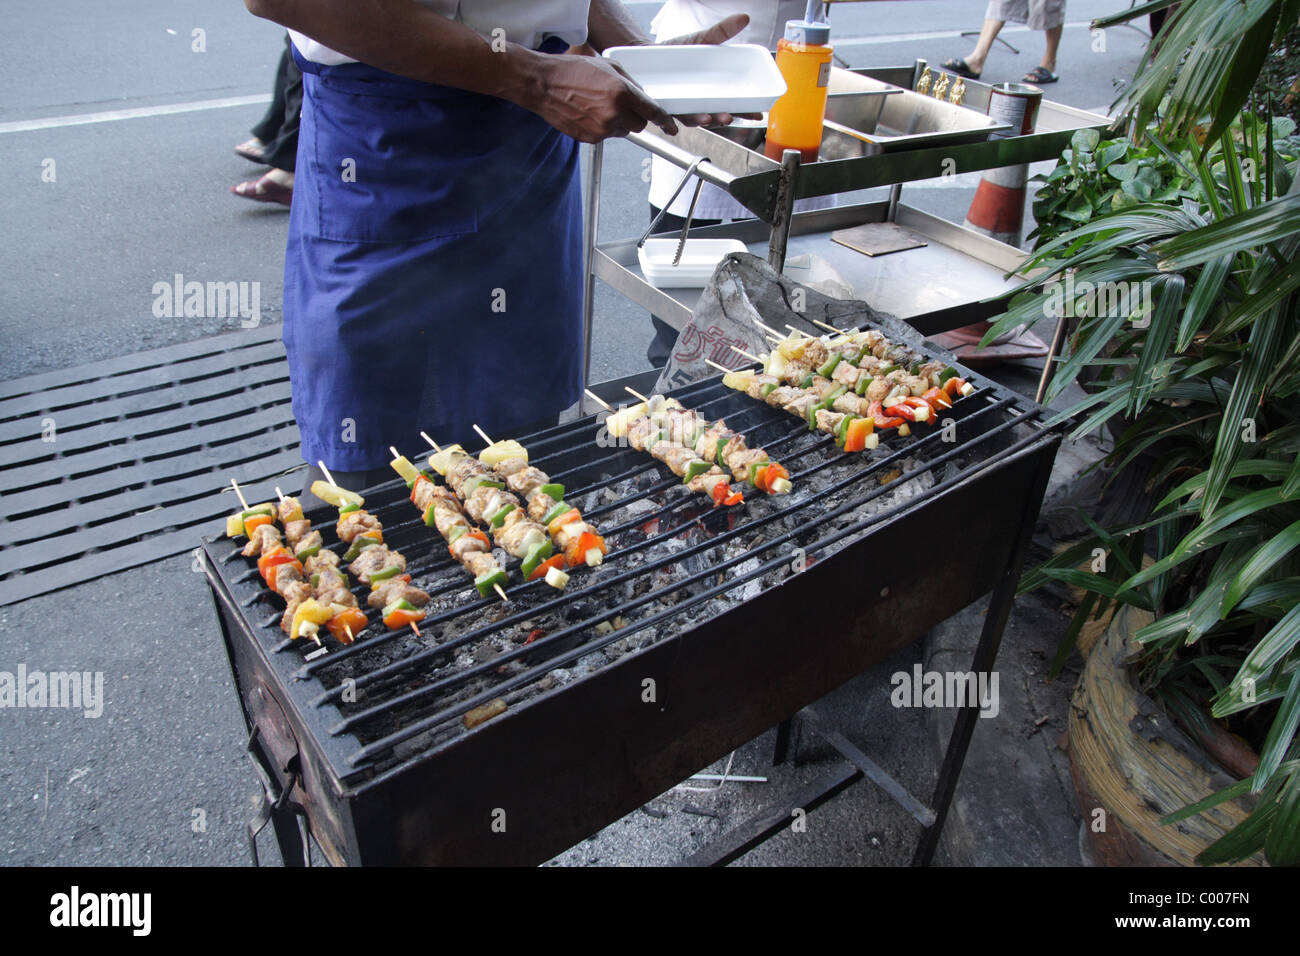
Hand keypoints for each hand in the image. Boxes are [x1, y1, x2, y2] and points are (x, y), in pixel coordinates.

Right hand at [530, 53, 678, 142]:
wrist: (544, 85)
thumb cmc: (573, 71)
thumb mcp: (608, 66)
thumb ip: (630, 83)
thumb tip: (642, 96)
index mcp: (622, 93)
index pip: (652, 112)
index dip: (665, 121)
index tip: (671, 128)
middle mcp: (614, 113)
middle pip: (639, 125)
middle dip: (634, 116)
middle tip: (619, 104)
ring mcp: (602, 128)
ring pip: (623, 131)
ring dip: (617, 121)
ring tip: (597, 106)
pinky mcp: (591, 138)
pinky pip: (606, 136)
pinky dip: (603, 127)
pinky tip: (588, 113)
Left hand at [658, 14, 754, 128]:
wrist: (650, 52)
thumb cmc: (679, 51)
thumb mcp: (702, 39)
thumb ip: (722, 31)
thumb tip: (743, 18)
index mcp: (712, 90)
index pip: (733, 104)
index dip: (746, 112)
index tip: (757, 114)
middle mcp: (698, 101)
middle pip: (715, 117)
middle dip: (723, 119)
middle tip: (729, 116)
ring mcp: (680, 106)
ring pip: (692, 121)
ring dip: (700, 122)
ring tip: (707, 118)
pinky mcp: (661, 106)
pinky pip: (666, 120)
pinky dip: (669, 125)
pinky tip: (672, 126)